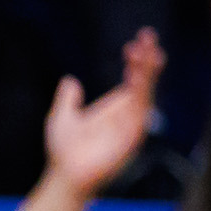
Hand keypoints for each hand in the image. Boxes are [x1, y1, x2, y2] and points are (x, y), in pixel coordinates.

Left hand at [43, 29, 165, 197]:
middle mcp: (126, 115)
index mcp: (114, 109)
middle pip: (144, 83)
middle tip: (148, 36)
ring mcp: (131, 126)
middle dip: (148, 60)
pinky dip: (142, 91)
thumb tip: (70, 81)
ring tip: (147, 49)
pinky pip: (141, 110)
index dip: (135, 62)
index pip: (132, 81)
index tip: (132, 45)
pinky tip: (138, 74)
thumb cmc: (64, 152)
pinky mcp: (132, 137)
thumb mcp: (62, 117)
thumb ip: (68, 99)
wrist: (64, 175)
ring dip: (147, 71)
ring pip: (146, 92)